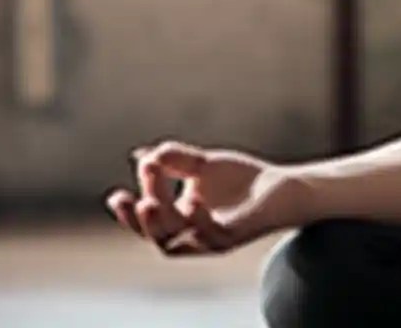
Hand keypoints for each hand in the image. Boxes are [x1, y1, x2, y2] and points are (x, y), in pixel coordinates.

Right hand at [104, 140, 308, 256]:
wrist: (282, 187)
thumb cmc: (240, 180)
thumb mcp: (202, 165)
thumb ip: (176, 160)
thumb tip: (146, 156)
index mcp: (179, 221)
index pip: (146, 223)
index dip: (128, 215)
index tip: (117, 194)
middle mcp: (191, 236)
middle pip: (158, 234)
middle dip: (142, 217)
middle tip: (137, 196)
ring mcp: (212, 239)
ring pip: (177, 244)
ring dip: (161, 224)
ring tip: (149, 202)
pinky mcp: (235, 237)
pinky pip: (212, 236)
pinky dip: (200, 221)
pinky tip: (193, 202)